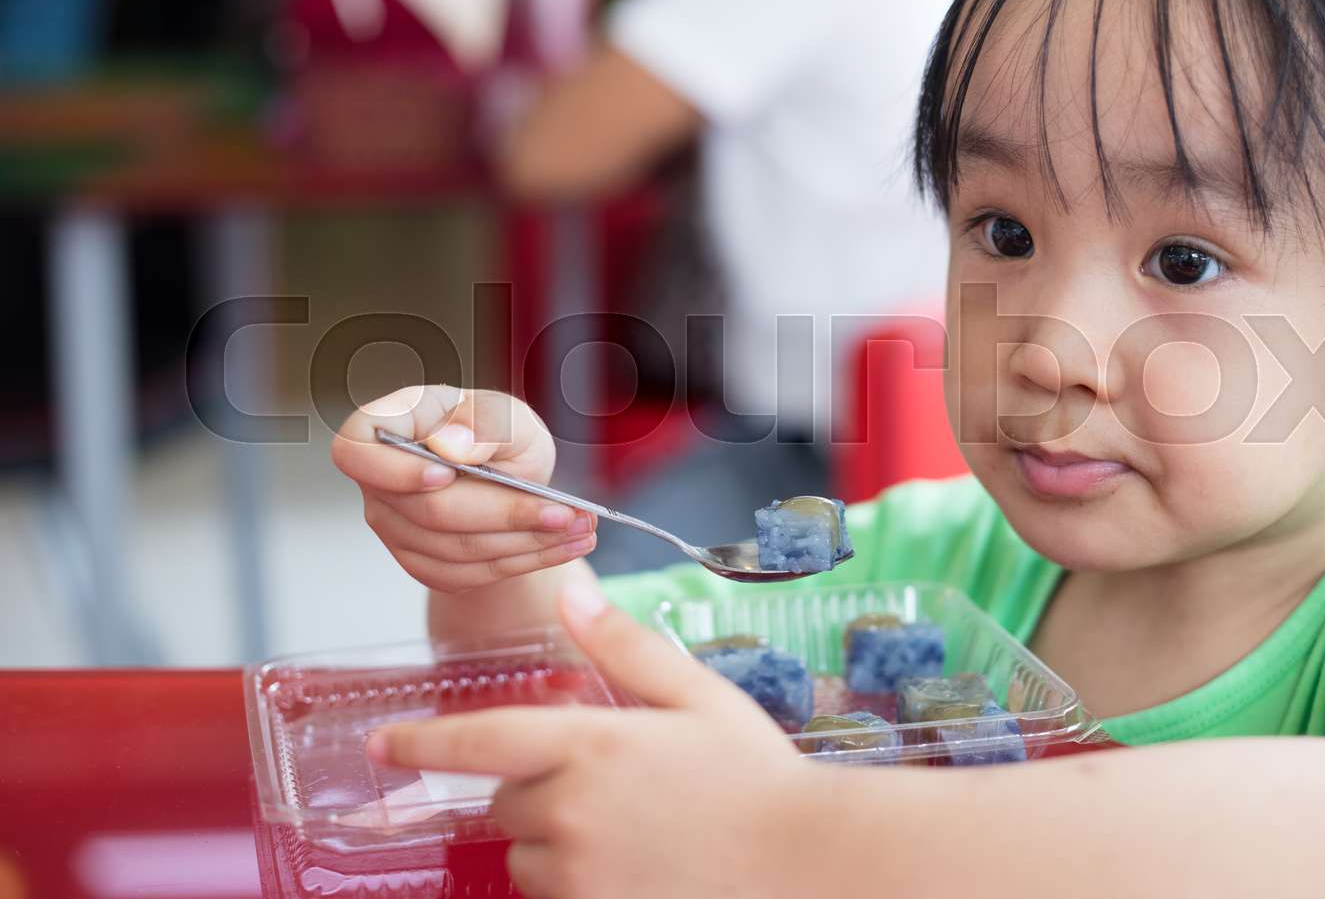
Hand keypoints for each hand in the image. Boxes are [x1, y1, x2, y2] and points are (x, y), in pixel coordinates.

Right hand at [331, 385, 597, 592]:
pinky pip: (469, 574)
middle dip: (506, 514)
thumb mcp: (504, 413)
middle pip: (430, 512)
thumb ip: (482, 422)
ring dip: (526, 544)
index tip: (445, 475)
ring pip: (456, 550)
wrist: (509, 474)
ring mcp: (396, 527)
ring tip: (582, 529)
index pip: (357, 452)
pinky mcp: (423, 562)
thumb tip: (453, 446)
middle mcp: (380, 482)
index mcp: (388, 425)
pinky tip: (562, 547)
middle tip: (567, 512)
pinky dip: (522, 563)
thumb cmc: (496, 432)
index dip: (395, 471)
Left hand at [368, 582, 822, 898]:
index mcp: (591, 745)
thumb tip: (575, 595)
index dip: (422, 743)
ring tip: (631, 829)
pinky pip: (553, 895)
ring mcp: (578, 872)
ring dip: (555, 839)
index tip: (382, 745)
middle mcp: (571, 812)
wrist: (803, 862)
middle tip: (611, 782)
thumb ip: (624, 647)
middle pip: (505, 800)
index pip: (479, 741)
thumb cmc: (756, 777)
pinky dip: (575, 879)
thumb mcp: (697, 694)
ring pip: (526, 853)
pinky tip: (633, 864)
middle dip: (538, 787)